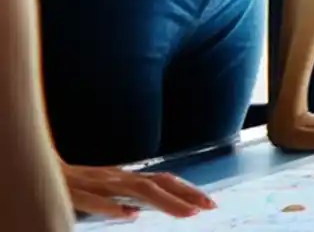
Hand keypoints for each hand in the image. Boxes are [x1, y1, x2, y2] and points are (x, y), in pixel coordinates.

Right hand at [63, 163, 214, 219]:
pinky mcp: (73, 193)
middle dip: (185, 195)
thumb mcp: (104, 189)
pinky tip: (129, 216)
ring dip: (164, 202)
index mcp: (123, 178)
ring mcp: (96, 184)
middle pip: (157, 183)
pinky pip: (94, 201)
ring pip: (135, 191)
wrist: (36, 166)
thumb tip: (138, 210)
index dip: (186, 190)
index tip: (209, 202)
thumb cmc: (73, 181)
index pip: (162, 181)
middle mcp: (115, 178)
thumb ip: (123, 196)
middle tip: (209, 206)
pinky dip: (112, 207)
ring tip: (187, 214)